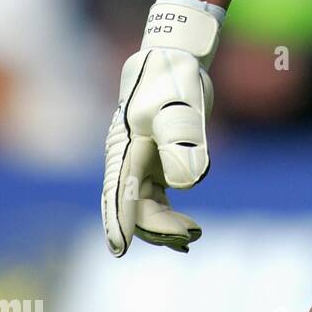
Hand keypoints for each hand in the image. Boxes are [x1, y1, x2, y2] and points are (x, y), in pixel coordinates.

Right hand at [101, 1, 220, 255]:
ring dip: (165, 226)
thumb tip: (188, 184)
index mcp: (125, 147)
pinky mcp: (156, 166)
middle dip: (158, 227)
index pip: (118, 190)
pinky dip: (169, 218)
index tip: (119, 249)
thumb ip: (183, 142)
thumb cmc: (173, 80)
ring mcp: (140, 166)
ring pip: (146, 209)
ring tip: (193, 236)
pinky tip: (187, 234)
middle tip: (191, 234)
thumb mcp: (181, 107)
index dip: (118, 220)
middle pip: (135, 206)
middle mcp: (127, 161)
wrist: (176, 61)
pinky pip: (157, 202)